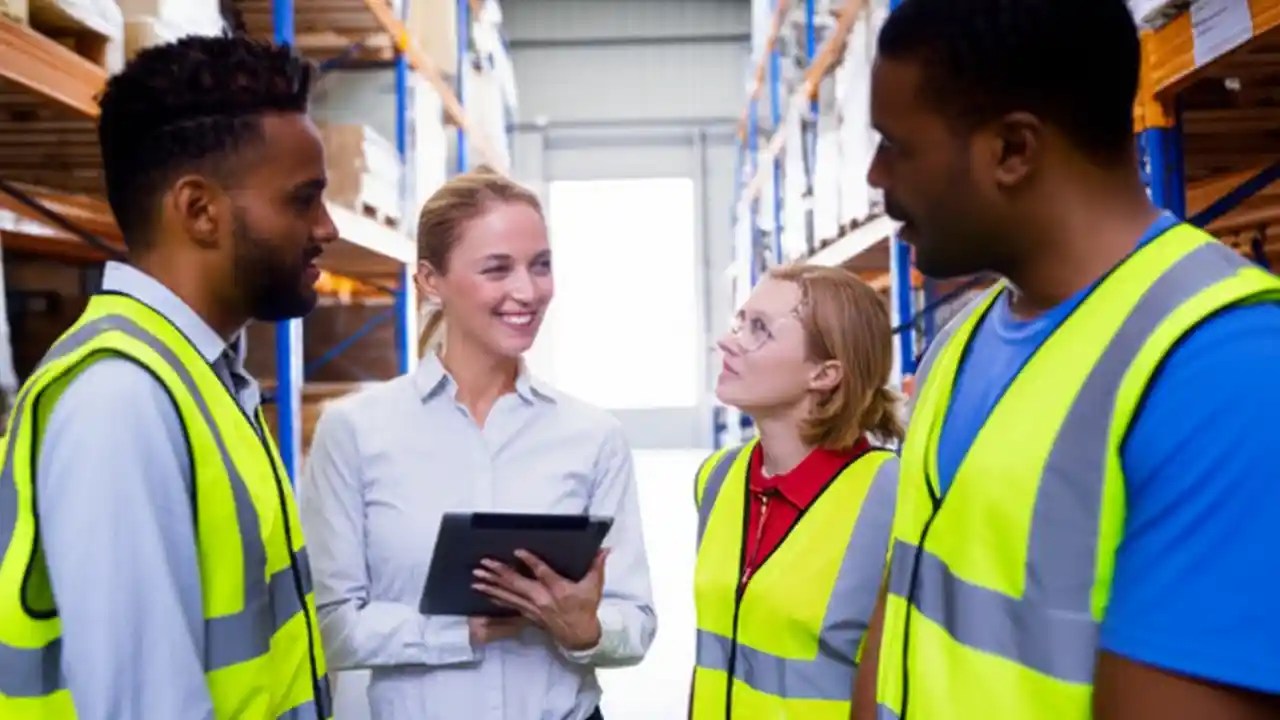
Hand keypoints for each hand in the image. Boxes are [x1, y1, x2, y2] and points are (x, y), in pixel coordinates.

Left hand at [472, 548, 608, 650]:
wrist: (579, 636)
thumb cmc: (586, 608)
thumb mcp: (594, 587)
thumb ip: (597, 566)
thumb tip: (605, 549)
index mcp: (559, 589)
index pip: (542, 573)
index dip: (530, 562)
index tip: (517, 551)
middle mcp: (543, 599)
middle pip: (518, 584)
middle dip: (499, 573)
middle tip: (484, 563)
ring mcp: (533, 608)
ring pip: (509, 594)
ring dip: (491, 585)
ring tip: (477, 576)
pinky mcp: (527, 614)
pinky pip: (508, 605)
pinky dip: (495, 597)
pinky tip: (483, 591)